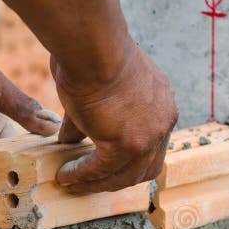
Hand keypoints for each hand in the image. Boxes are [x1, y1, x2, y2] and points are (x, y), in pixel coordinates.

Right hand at [52, 41, 177, 192]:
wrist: (94, 46)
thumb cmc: (93, 52)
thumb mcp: (101, 86)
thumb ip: (91, 116)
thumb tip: (70, 139)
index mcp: (161, 102)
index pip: (153, 143)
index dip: (131, 158)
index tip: (109, 164)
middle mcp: (163, 121)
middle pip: (146, 166)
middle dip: (118, 178)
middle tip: (92, 181)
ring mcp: (149, 135)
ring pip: (125, 174)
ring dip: (97, 181)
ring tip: (72, 181)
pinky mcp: (127, 144)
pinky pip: (102, 170)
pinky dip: (83, 176)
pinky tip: (66, 175)